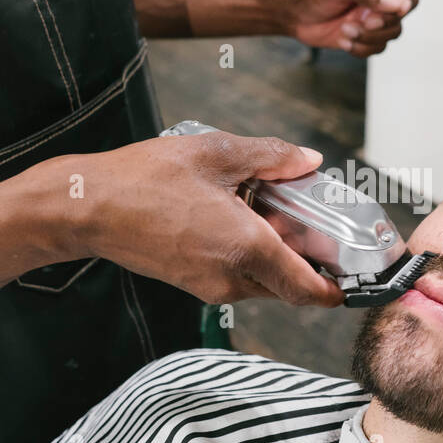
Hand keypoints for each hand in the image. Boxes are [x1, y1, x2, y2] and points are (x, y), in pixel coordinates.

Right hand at [64, 132, 345, 306]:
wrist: (86, 208)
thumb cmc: (144, 179)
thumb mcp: (216, 153)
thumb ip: (271, 157)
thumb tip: (309, 162)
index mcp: (246, 249)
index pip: (310, 289)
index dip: (340, 289)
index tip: (356, 277)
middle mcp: (231, 278)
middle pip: (290, 286)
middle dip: (310, 263)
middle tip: (317, 226)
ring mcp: (209, 286)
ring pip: (264, 282)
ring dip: (278, 257)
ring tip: (273, 212)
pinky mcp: (192, 283)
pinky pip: (237, 277)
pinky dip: (251, 256)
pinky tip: (240, 216)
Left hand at [284, 0, 418, 56]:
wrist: (292, 12)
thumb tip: (397, 1)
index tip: (398, 8)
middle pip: (407, 5)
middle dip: (387, 19)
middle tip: (367, 22)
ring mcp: (377, 10)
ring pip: (395, 29)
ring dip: (371, 36)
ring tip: (346, 30)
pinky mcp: (370, 31)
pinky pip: (380, 45)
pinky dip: (363, 47)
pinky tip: (344, 39)